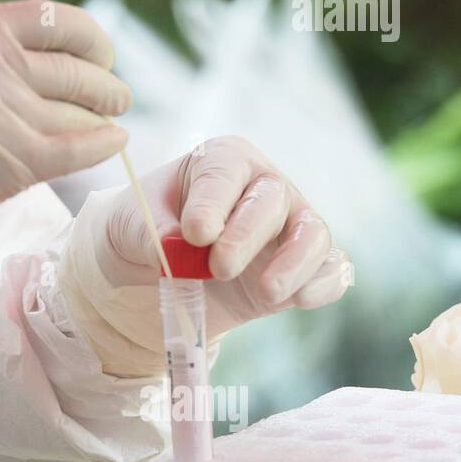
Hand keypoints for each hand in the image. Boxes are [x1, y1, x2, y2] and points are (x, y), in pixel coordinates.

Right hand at [0, 0, 130, 331]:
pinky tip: (112, 145)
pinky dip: (101, 146)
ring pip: (78, 108)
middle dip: (103, 82)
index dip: (88, 36)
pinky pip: (75, 147)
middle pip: (71, 64)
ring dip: (104, 115)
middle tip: (114, 95)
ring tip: (112, 121)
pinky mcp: (8, 158)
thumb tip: (42, 69)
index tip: (98, 54)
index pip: (48, 17)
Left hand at [61, 136, 349, 376]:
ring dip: (295, 263)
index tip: (195, 233)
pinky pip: (330, 269)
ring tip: (268, 292)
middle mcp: (262, 186)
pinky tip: (298, 300)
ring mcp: (288, 226)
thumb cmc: (142, 230)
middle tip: (218, 268)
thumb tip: (177, 247)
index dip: (213, 202)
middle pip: (272, 200)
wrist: (149, 274)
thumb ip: (153, 233)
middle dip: (246, 235)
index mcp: (219, 161)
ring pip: (312, 233)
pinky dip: (321, 284)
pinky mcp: (301, 268)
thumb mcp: (130, 226)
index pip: (225, 172)